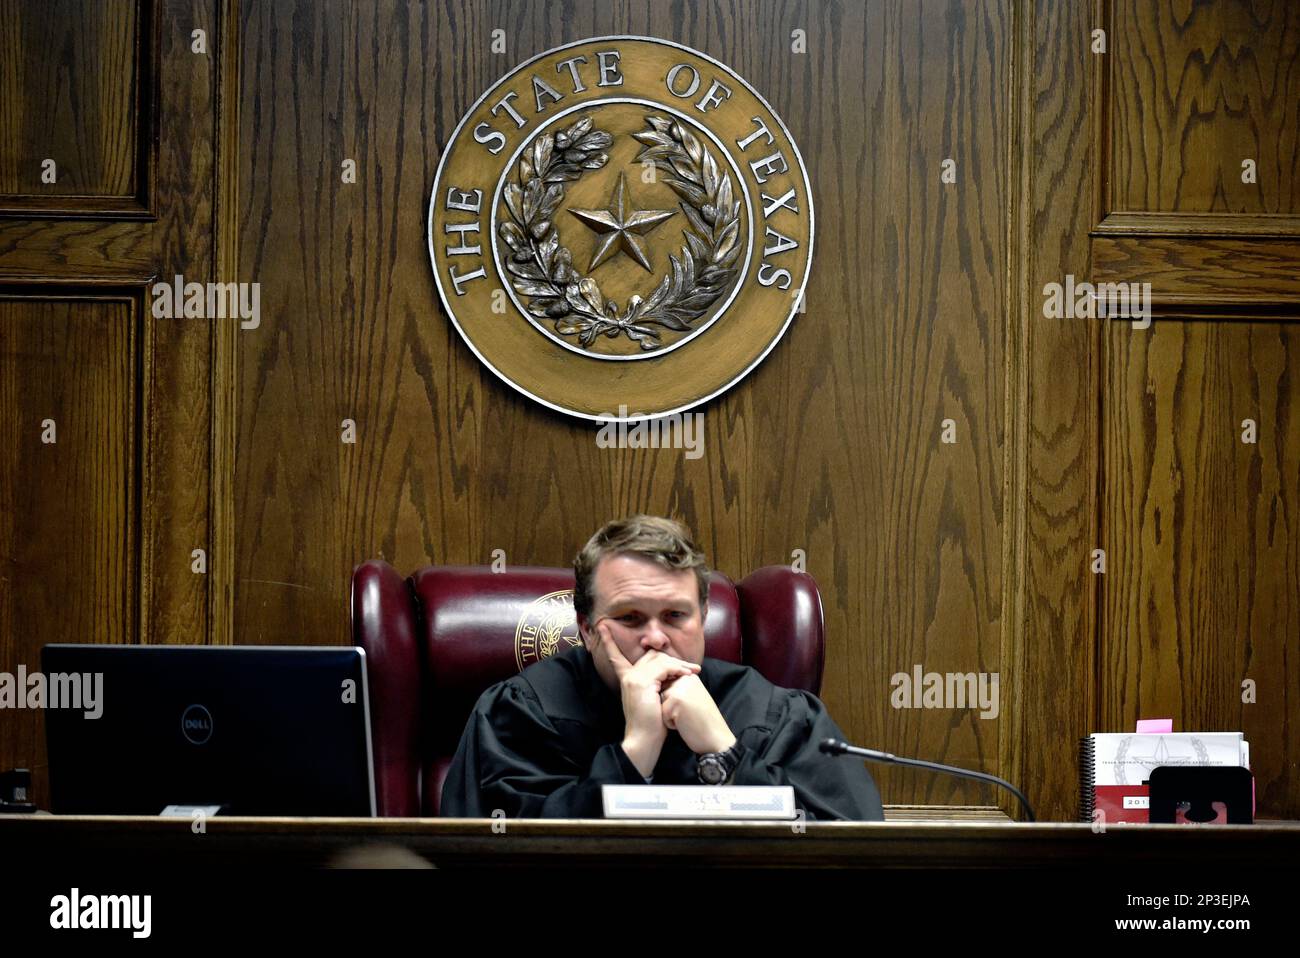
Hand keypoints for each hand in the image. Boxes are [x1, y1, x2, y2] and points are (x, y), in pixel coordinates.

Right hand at [594, 619, 699, 775]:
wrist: (643, 741)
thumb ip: (655, 684)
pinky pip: (663, 667)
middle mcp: (628, 676)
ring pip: (660, 659)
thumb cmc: (651, 725)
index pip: (616, 656)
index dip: (610, 641)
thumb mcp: (652, 700)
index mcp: (626, 679)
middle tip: (691, 668)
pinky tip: (687, 675)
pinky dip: (677, 670)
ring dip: (679, 665)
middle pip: (651, 655)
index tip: (603, 625)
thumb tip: (668, 675)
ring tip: (693, 673)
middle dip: (672, 659)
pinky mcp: (641, 683)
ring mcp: (633, 678)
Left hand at [659, 672, 736, 755]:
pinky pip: (662, 714)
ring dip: (670, 715)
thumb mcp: (695, 697)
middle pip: (663, 694)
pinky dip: (671, 724)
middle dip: (671, 708)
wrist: (716, 737)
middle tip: (691, 715)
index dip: (677, 704)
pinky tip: (686, 724)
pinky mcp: (675, 701)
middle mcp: (685, 679)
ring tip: (688, 718)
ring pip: (661, 703)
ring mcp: (680, 689)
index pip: (669, 687)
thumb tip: (663, 687)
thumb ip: (682, 688)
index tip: (693, 709)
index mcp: (690, 677)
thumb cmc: (704, 721)